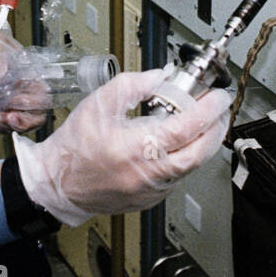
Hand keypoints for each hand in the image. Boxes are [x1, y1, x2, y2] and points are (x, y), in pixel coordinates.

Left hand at [0, 13, 48, 131]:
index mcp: (31, 75)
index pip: (43, 97)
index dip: (33, 106)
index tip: (15, 107)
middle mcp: (26, 90)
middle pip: (37, 115)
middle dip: (22, 121)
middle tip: (5, 117)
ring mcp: (14, 101)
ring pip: (23, 123)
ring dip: (10, 126)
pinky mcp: (2, 109)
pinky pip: (7, 124)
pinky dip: (1, 126)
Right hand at [12, 67, 230, 225]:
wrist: (55, 184)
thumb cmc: (73, 147)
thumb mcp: (98, 103)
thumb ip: (132, 84)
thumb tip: (161, 76)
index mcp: (136, 147)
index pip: (187, 126)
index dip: (209, 109)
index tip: (218, 96)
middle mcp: (148, 174)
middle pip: (200, 153)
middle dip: (217, 128)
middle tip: (220, 110)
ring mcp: (150, 191)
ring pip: (192, 168)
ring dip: (203, 144)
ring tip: (202, 124)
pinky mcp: (149, 200)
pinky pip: (177, 179)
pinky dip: (185, 159)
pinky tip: (180, 145)